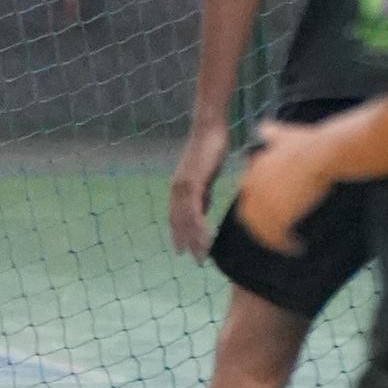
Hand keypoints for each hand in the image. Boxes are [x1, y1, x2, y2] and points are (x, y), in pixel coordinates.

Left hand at [167, 121, 227, 260]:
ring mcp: (183, 186)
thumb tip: (203, 207)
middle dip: (186, 242)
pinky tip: (206, 238)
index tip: (183, 250)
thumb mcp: (206, 175)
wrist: (210, 127)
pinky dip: (200, 226)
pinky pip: (195, 210)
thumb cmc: (211, 147)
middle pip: (179, 222)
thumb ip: (203, 192)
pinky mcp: (193, 183)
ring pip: (186, 220)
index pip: (176, 216)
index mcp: (179, 187)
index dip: (179, 234)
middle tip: (195, 260)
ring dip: (195, 239)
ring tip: (202, 255)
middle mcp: (177, 189)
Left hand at [233, 117, 333, 254]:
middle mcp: (253, 189)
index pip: (247, 196)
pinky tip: (297, 247)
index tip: (273, 213)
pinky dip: (285, 245)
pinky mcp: (277, 217)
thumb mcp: (284, 134)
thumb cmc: (308, 143)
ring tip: (289, 245)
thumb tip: (263, 128)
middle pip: (250, 216)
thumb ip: (271, 133)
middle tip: (277, 235)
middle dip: (261, 227)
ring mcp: (263, 204)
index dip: (259, 207)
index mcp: (253, 171)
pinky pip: (277, 238)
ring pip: (262, 230)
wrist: (322, 154)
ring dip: (274, 239)